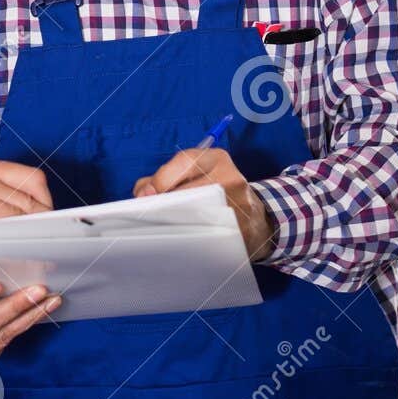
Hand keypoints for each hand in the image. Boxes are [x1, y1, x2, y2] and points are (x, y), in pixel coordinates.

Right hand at [0, 152, 50, 246]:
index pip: (24, 174)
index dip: (40, 198)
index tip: (44, 217)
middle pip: (32, 187)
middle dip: (46, 213)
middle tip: (49, 237)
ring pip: (24, 204)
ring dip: (36, 227)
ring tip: (41, 247)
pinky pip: (8, 218)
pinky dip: (19, 234)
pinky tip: (21, 250)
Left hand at [132, 147, 276, 259]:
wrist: (255, 219)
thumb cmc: (213, 193)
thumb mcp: (192, 175)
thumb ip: (162, 179)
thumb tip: (142, 194)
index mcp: (216, 158)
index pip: (184, 162)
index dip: (161, 179)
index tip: (146, 196)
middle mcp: (230, 176)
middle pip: (189, 189)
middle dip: (164, 204)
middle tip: (149, 216)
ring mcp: (240, 203)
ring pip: (198, 213)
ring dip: (176, 222)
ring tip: (164, 228)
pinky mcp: (243, 228)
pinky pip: (211, 234)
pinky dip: (193, 238)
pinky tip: (183, 240)